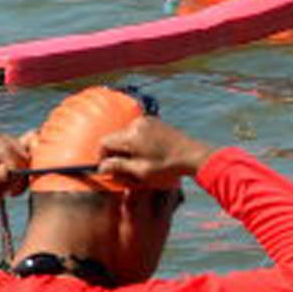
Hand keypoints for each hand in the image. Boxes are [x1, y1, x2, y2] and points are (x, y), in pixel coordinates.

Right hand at [96, 117, 210, 191]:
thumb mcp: (140, 171)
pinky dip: (136, 142)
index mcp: (131, 135)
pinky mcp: (155, 122)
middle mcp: (137, 123)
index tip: (109, 168)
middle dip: (115, 153)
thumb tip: (100, 167)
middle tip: (125, 169)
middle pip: (115, 138)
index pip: (104, 142)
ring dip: (127, 148)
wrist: (192, 155)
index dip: (102, 156)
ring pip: (125, 135)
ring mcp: (148, 121)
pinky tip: (147, 154)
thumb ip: (118, 167)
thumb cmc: (166, 166)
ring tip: (138, 163)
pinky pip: (137, 131)